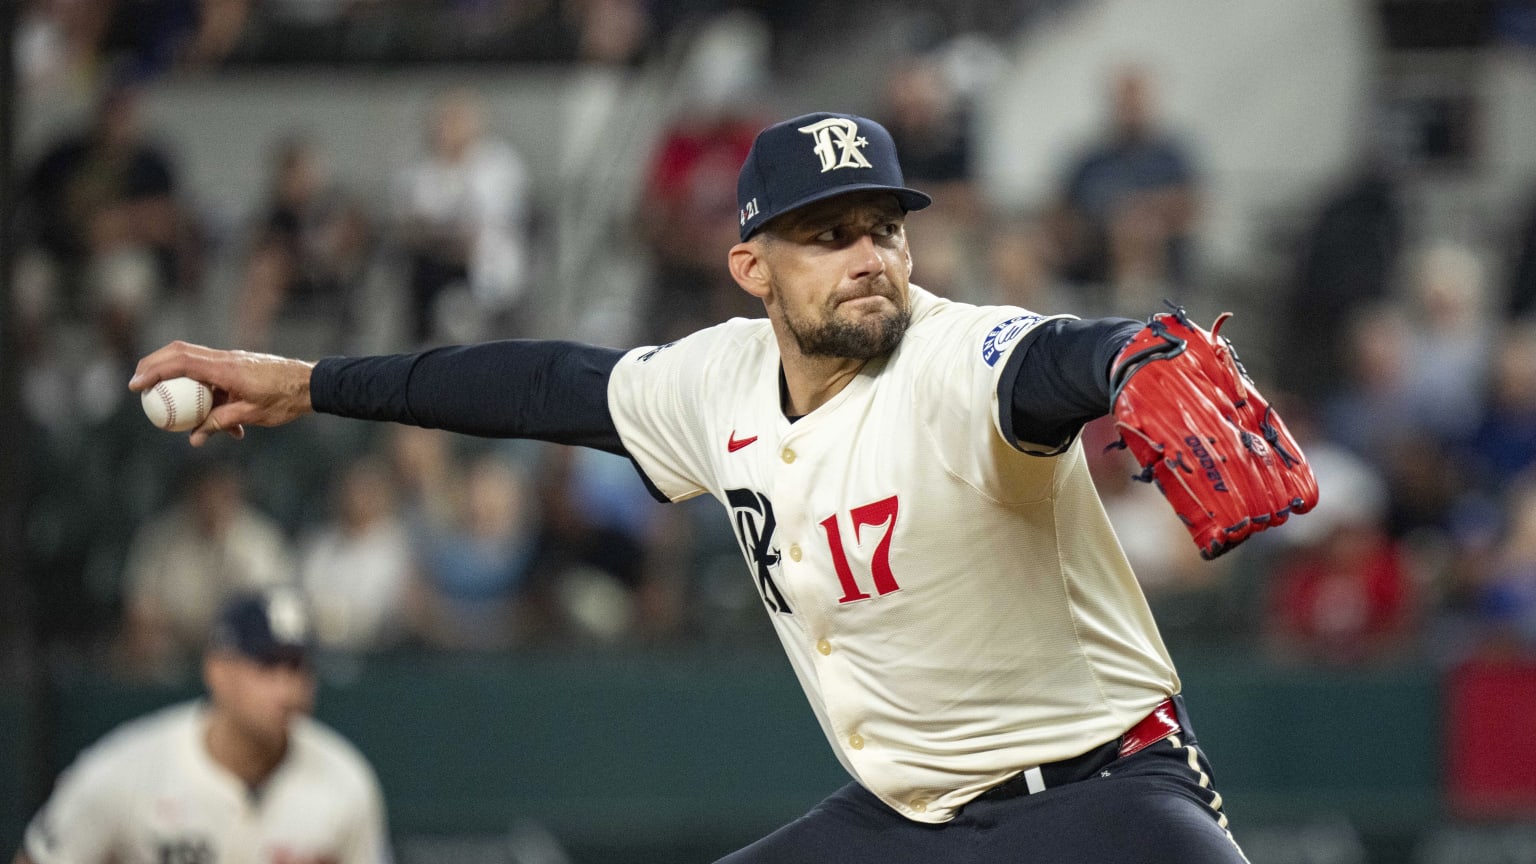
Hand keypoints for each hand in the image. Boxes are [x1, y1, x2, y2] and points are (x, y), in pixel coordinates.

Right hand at [129, 341, 315, 445]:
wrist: (312, 384)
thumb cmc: (285, 399)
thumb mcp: (251, 415)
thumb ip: (221, 423)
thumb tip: (195, 438)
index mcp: (226, 368)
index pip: (181, 363)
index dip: (153, 371)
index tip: (136, 385)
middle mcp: (225, 359)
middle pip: (179, 352)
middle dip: (154, 364)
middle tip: (138, 383)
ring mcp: (231, 360)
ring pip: (193, 362)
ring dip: (176, 378)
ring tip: (164, 401)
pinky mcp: (237, 367)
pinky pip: (211, 376)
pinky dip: (204, 393)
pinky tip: (212, 422)